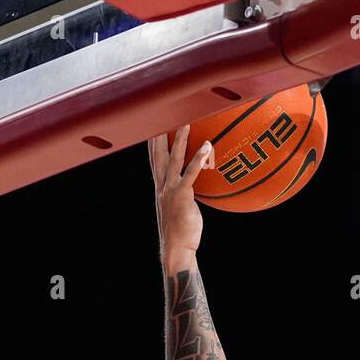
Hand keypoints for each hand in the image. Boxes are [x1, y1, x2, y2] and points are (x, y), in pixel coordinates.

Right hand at [148, 127, 211, 262]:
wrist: (177, 248)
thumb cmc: (182, 230)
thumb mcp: (181, 208)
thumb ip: (186, 193)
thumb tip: (195, 186)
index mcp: (160, 186)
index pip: (155, 157)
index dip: (153, 140)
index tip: (153, 122)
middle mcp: (162, 185)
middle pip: (159, 153)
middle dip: (159, 132)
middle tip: (161, 111)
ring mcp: (170, 190)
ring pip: (174, 159)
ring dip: (179, 139)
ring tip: (186, 121)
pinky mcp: (181, 196)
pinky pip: (190, 174)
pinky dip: (198, 159)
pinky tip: (206, 146)